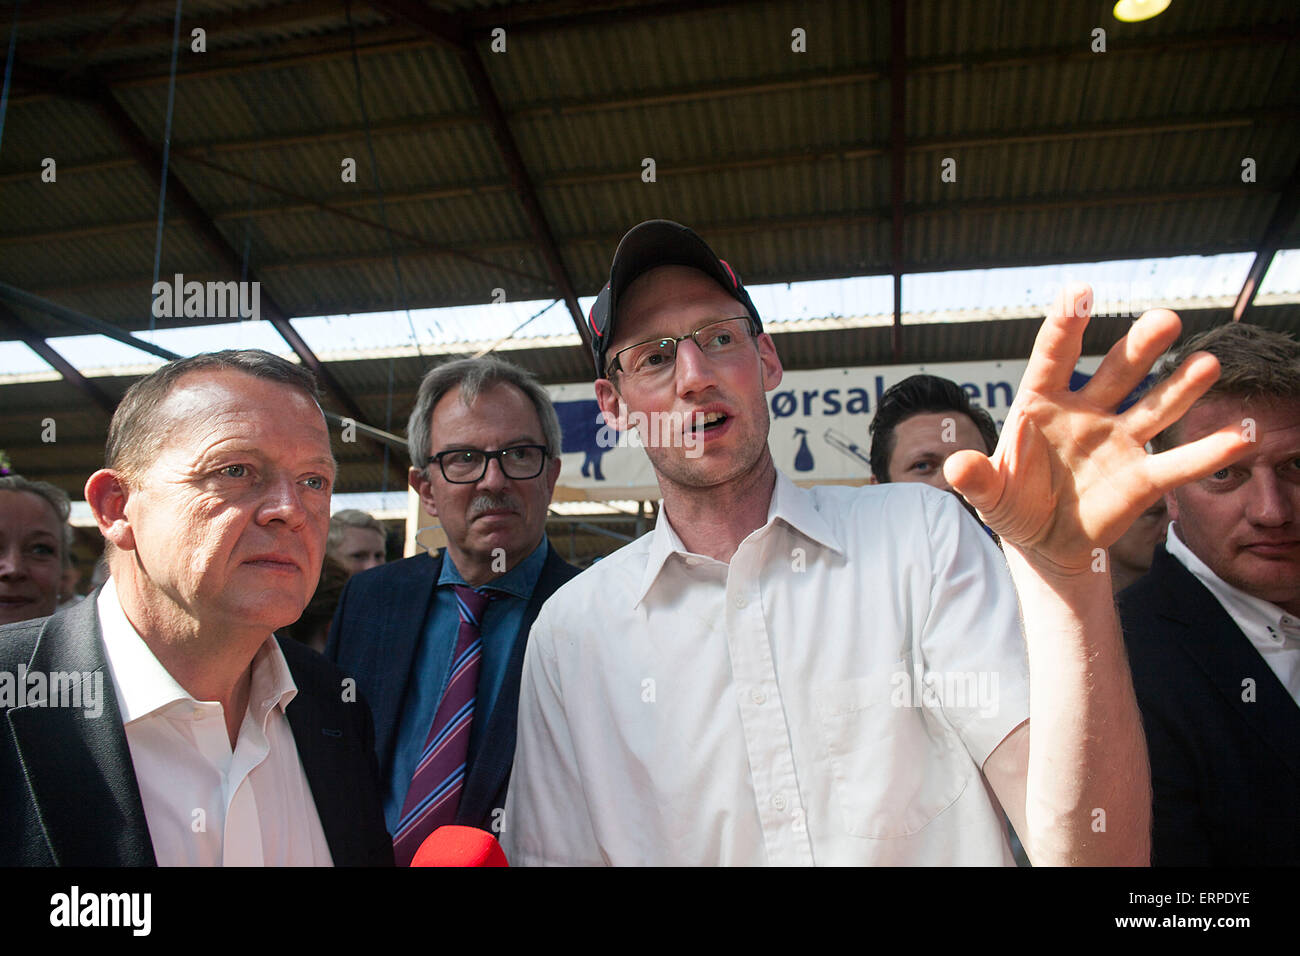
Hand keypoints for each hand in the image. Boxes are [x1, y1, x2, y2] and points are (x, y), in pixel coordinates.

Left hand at [944, 283, 1250, 573]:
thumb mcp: (988, 494)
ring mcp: (1118, 440)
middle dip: (1140, 345)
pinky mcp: (1141, 477)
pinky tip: (1237, 438)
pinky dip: (1206, 453)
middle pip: (1115, 370)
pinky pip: (1176, 464)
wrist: (1043, 542)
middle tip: (1165, 318)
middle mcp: (1086, 412)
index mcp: (1040, 404)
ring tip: (1208, 364)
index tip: (1080, 289)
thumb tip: (955, 466)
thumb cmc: (1013, 504)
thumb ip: (975, 479)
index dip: (1066, 324)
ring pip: (1154, 405)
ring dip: (1181, 386)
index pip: (1052, 356)